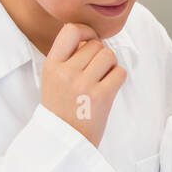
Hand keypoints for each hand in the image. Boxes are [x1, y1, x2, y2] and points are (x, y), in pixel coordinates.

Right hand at [40, 23, 126, 147]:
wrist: (65, 141)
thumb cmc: (62, 108)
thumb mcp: (52, 79)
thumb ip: (68, 58)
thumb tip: (92, 37)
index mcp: (52, 66)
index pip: (70, 30)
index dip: (86, 30)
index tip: (90, 40)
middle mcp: (66, 72)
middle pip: (96, 44)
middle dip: (100, 55)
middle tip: (95, 72)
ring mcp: (84, 85)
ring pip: (109, 55)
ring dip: (110, 65)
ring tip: (101, 79)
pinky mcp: (101, 96)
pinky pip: (120, 72)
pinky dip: (118, 78)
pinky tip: (108, 89)